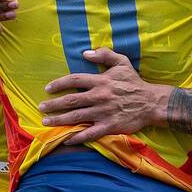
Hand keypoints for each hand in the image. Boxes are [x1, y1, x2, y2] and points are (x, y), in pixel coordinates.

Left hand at [39, 48, 169, 143]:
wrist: (151, 103)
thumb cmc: (134, 82)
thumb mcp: (121, 62)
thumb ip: (104, 54)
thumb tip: (85, 53)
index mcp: (100, 81)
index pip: (74, 81)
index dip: (58, 84)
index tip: (47, 89)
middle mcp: (99, 97)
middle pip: (70, 100)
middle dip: (53, 105)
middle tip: (41, 108)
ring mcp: (103, 113)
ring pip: (76, 117)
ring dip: (59, 120)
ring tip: (46, 122)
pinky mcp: (109, 126)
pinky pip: (89, 133)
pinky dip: (77, 137)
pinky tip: (66, 138)